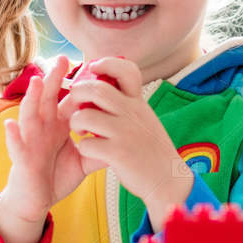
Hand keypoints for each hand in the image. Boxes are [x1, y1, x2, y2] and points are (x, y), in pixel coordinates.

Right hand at [0, 54, 91, 242]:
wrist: (37, 201)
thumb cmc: (56, 176)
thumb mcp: (83, 161)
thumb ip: (99, 148)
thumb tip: (122, 138)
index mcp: (58, 126)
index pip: (69, 101)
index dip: (78, 85)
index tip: (91, 66)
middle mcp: (43, 129)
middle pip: (49, 100)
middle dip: (54, 80)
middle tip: (62, 58)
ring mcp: (30, 142)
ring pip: (30, 116)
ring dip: (32, 99)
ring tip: (36, 82)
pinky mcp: (22, 160)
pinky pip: (16, 147)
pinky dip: (13, 137)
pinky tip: (11, 125)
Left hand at [58, 57, 194, 228]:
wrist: (168, 179)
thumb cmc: (151, 150)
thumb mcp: (145, 119)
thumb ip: (127, 105)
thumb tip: (101, 89)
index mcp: (139, 103)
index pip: (126, 70)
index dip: (106, 63)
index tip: (93, 68)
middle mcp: (132, 113)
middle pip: (96, 89)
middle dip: (77, 92)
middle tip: (74, 103)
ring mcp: (125, 133)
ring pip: (85, 116)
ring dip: (75, 122)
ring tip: (80, 130)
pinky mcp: (118, 154)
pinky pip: (86, 144)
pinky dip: (82, 147)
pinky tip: (88, 150)